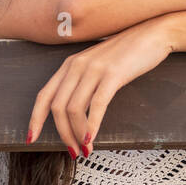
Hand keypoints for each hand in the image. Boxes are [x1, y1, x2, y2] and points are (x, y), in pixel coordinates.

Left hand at [25, 18, 172, 156]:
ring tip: (85, 149)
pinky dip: (92, 125)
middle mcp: (77, 66)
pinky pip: (96, 105)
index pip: (44, 96)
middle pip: (57, 107)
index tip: (31, 138)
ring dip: (77, 134)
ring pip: (74, 109)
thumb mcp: (99, 65)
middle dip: (62, 134)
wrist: (154, 33)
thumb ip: (84, 82)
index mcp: (70, 64)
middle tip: (72, 151)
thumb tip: (76, 112)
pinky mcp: (113, 74)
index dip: (35, 119)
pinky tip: (92, 138)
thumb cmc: (129, 52)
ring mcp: (94, 69)